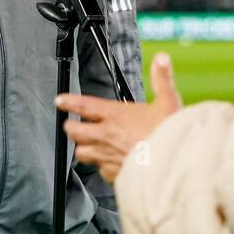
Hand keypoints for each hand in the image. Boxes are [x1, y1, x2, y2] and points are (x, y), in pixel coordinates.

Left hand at [57, 52, 182, 182]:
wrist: (172, 164)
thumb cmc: (169, 135)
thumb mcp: (169, 101)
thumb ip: (162, 79)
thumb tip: (162, 59)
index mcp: (116, 115)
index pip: (84, 105)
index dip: (69, 102)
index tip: (60, 101)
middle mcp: (107, 135)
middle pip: (75, 132)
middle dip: (70, 127)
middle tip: (70, 125)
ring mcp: (107, 156)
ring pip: (82, 153)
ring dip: (82, 149)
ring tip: (85, 145)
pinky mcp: (114, 174)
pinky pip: (100, 171)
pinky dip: (102, 167)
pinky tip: (109, 165)